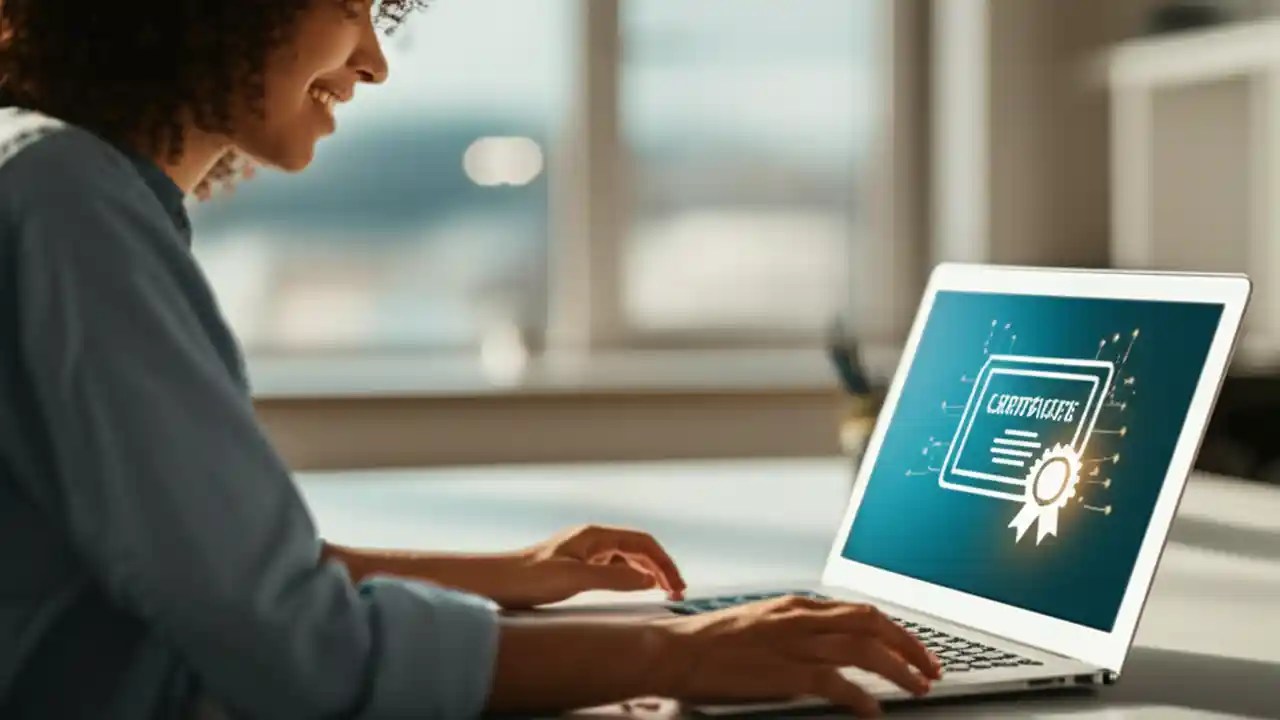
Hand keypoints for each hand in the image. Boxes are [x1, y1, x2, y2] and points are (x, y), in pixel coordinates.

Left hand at [509, 525, 687, 607]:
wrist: (498, 581)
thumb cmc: (530, 578)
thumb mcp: (575, 578)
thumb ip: (614, 576)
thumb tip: (649, 579)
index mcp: (595, 536)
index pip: (643, 543)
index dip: (665, 563)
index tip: (677, 586)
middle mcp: (593, 539)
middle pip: (639, 548)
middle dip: (661, 567)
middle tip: (677, 593)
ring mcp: (586, 551)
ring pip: (628, 557)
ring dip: (648, 572)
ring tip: (663, 592)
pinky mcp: (578, 565)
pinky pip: (614, 566)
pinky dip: (631, 576)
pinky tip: (634, 589)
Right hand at [653, 595, 941, 716]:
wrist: (673, 651)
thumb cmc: (707, 644)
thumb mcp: (756, 624)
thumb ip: (790, 630)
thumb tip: (820, 645)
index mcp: (794, 606)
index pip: (859, 611)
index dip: (894, 629)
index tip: (913, 647)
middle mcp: (800, 618)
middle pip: (872, 623)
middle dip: (909, 645)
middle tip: (931, 668)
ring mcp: (794, 644)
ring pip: (865, 649)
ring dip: (899, 669)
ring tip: (918, 688)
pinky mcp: (785, 672)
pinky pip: (838, 682)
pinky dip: (863, 697)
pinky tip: (874, 711)